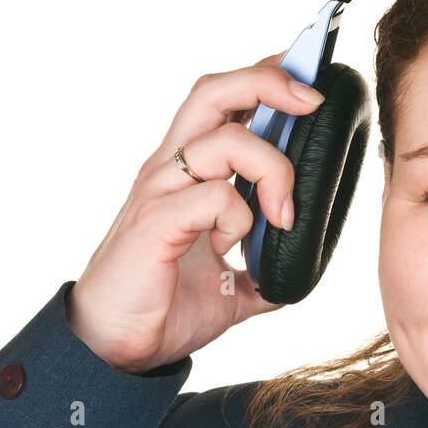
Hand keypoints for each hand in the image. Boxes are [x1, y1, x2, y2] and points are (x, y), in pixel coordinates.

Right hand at [67, 52, 324, 374]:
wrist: (116, 349)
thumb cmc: (165, 305)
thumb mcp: (234, 286)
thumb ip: (267, 268)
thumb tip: (304, 269)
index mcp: (188, 172)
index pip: (224, 102)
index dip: (264, 78)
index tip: (306, 81)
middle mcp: (170, 169)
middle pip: (214, 91)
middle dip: (268, 83)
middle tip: (311, 103)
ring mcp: (160, 192)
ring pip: (221, 139)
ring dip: (270, 169)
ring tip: (283, 216)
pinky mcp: (155, 222)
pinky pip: (213, 196)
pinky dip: (240, 217)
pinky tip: (235, 247)